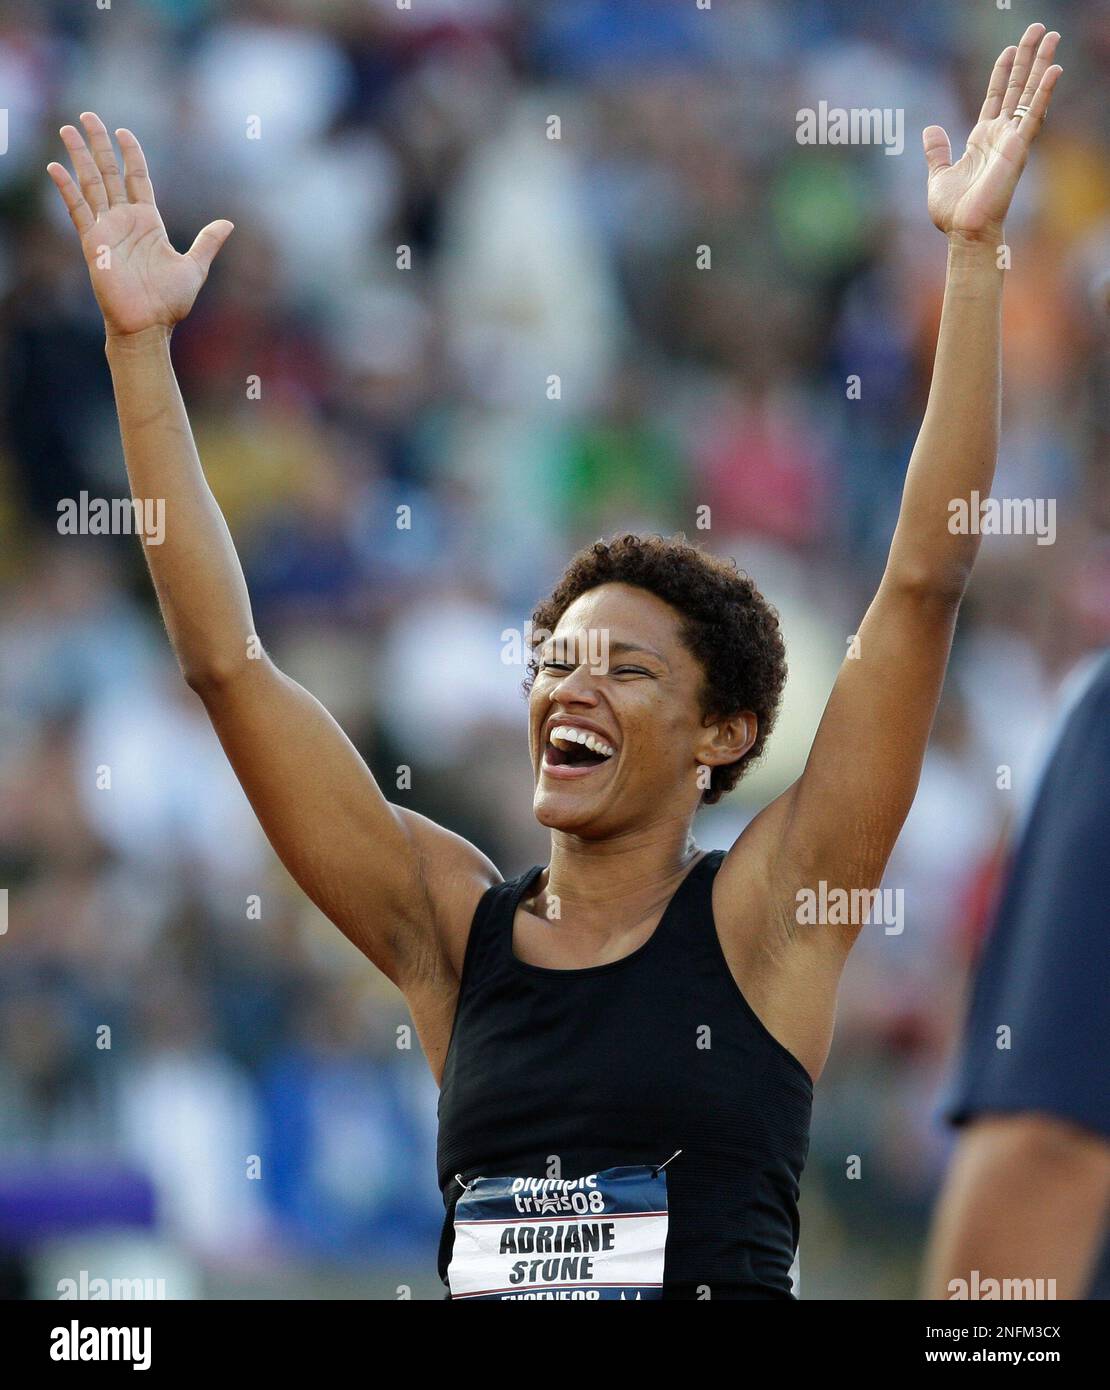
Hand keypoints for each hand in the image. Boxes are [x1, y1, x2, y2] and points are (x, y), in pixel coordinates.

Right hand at [47, 113, 232, 337]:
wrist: (149, 326)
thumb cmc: (170, 302)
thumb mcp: (195, 267)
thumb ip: (207, 242)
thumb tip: (229, 224)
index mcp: (149, 222)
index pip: (137, 178)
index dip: (131, 154)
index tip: (123, 132)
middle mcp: (125, 220)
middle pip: (109, 173)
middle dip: (98, 144)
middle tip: (88, 116)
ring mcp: (107, 229)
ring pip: (90, 184)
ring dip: (78, 156)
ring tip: (67, 128)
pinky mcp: (92, 242)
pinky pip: (77, 210)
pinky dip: (66, 189)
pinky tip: (55, 167)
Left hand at [923, 24, 1061, 245]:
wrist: (964, 231)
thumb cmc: (953, 212)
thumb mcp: (938, 175)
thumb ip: (937, 151)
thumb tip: (930, 129)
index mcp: (982, 139)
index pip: (996, 97)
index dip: (1003, 73)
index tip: (1009, 50)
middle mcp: (1001, 135)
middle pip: (1018, 87)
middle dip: (1028, 58)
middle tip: (1039, 30)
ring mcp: (1012, 140)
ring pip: (1030, 93)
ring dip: (1041, 64)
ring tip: (1052, 36)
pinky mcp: (1018, 148)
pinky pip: (1034, 115)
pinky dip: (1044, 92)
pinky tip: (1055, 69)